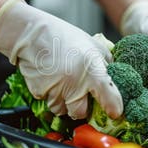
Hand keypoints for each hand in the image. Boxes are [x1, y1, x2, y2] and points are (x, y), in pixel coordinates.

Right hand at [0, 0, 121, 118]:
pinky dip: (51, 96)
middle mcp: (75, 83)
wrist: (33, 35)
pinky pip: (48, 102)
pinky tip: (51, 80)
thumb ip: (106, 63)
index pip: (109, 98)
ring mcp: (56, 89)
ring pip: (62, 110)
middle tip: (80, 95)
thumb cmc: (65, 38)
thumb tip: (114, 81)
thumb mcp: (93, 45)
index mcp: (92, 70)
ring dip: (64, 102)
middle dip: (81, 108)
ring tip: (63, 83)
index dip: (114, 108)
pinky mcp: (40, 92)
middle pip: (80, 113)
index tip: (115, 112)